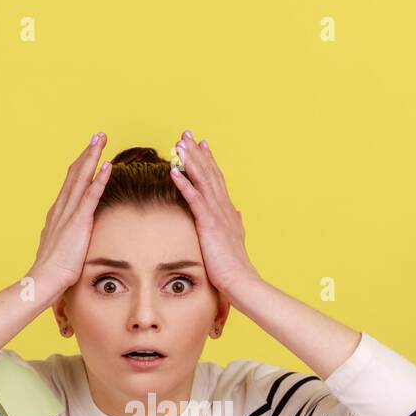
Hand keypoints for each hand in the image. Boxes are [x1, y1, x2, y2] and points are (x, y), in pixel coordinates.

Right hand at [27, 133, 111, 302]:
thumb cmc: (51, 273)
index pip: (70, 184)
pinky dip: (99, 180)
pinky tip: (107, 166)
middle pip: (74, 174)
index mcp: (57, 215)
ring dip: (92, 157)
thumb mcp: (59, 251)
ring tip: (102, 140)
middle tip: (98, 136)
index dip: (80, 166)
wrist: (42, 282)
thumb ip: (65, 241)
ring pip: (81, 178)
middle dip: (87, 153)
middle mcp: (61, 209)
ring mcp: (68, 214)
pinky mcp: (77, 223)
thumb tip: (69, 243)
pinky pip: (90, 196)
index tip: (89, 152)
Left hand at [168, 132, 260, 297]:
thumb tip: (238, 212)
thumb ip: (235, 223)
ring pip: (203, 180)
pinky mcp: (209, 223)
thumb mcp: (235, 240)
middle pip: (209, 173)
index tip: (202, 145)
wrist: (240, 281)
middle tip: (186, 134)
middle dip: (197, 153)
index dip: (209, 161)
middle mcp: (224, 207)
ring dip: (190, 161)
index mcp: (228, 211)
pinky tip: (174, 171)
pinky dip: (185, 183)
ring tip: (180, 144)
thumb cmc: (234, 266)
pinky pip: (195, 198)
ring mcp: (217, 214)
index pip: (217, 180)